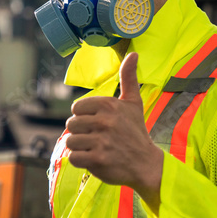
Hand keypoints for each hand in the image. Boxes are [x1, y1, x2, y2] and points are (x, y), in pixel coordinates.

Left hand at [65, 52, 162, 210]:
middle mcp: (105, 121)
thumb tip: (133, 54)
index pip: (76, 108)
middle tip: (95, 138)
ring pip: (70, 141)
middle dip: (80, 132)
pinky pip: (73, 157)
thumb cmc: (136, 132)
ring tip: (93, 148)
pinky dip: (80, 160)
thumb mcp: (133, 103)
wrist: (146, 164)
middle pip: (71, 124)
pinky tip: (93, 158)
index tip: (96, 123)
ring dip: (79, 147)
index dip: (83, 117)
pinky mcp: (97, 159)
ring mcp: (101, 141)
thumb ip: (128, 78)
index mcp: (109, 105)